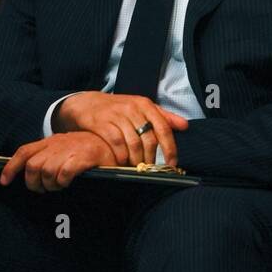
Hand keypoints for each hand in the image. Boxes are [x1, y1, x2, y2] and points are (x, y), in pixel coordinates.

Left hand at [0, 132, 117, 192]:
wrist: (114, 143)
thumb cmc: (87, 150)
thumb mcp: (64, 149)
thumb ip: (48, 157)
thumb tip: (30, 174)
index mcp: (50, 141)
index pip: (24, 151)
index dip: (11, 167)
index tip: (4, 182)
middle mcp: (57, 143)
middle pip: (33, 166)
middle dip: (34, 182)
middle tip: (43, 189)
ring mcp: (71, 149)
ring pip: (47, 171)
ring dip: (50, 184)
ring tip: (59, 186)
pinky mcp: (84, 156)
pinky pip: (65, 172)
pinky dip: (63, 181)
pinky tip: (69, 182)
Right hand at [53, 92, 187, 166]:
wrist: (86, 103)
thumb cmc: (118, 108)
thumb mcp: (141, 108)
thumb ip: (163, 116)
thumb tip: (185, 125)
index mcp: (145, 105)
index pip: (163, 128)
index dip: (170, 148)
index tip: (172, 162)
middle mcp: (132, 108)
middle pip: (149, 139)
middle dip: (151, 158)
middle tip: (149, 168)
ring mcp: (117, 115)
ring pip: (133, 144)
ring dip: (136, 160)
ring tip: (136, 166)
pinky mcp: (102, 123)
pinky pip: (117, 144)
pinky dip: (121, 156)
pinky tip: (122, 162)